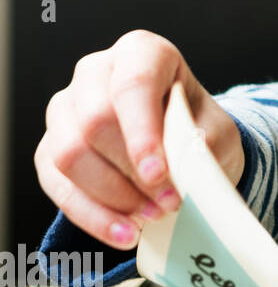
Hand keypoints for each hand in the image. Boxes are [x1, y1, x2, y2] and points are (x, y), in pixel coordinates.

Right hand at [35, 30, 244, 250]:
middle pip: (95, 122)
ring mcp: (66, 109)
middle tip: (168, 204)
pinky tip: (125, 233)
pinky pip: (57, 185)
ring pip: (69, 154)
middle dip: (131, 172)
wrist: (185, 147)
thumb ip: (204, 142)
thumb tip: (185, 158)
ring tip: (152, 218)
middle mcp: (95, 73)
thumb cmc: (198, 129)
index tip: (159, 175)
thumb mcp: (218, 131)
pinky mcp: (50, 148)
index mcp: (141, 53)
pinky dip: (92, 216)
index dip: (142, 133)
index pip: (133, 85)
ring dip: (112, 197)